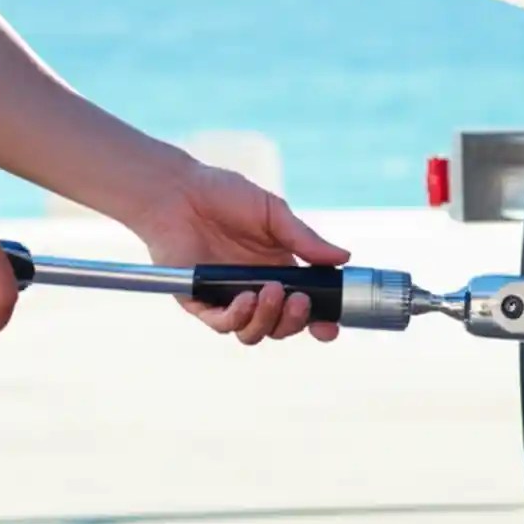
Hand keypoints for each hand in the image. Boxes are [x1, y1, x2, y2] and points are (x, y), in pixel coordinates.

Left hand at [129, 165, 350, 344]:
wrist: (179, 190)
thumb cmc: (224, 196)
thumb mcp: (274, 214)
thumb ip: (306, 239)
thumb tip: (343, 257)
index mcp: (279, 273)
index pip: (304, 308)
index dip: (319, 322)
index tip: (330, 326)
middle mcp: (256, 291)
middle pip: (282, 327)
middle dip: (295, 321)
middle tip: (300, 300)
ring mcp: (227, 298)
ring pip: (253, 333)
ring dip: (268, 320)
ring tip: (271, 293)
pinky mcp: (200, 301)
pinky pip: (221, 323)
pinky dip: (237, 317)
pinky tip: (246, 298)